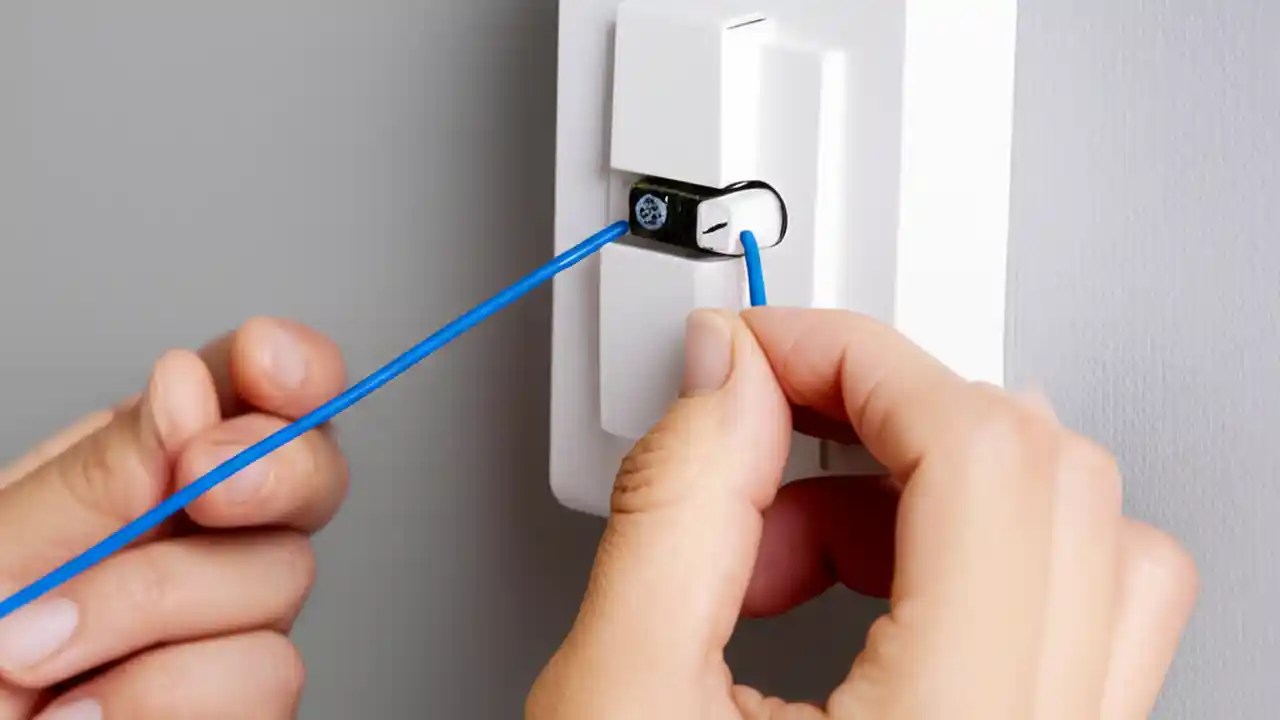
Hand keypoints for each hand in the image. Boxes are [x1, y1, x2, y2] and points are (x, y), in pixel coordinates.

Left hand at [0, 318, 348, 718]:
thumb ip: (101, 473)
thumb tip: (190, 383)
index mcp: (134, 477)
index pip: (246, 397)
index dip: (290, 367)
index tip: (271, 361)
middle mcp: (197, 544)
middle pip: (311, 474)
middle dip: (274, 468)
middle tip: (204, 482)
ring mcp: (227, 629)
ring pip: (284, 579)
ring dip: (152, 613)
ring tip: (44, 655)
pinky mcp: (240, 705)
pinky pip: (265, 679)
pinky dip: (164, 698)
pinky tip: (91, 711)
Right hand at [528, 308, 1197, 718]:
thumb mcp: (617, 703)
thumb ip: (672, 514)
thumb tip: (722, 383)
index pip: (977, 457)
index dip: (859, 359)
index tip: (762, 348)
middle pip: (1049, 477)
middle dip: (887, 414)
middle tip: (769, 419)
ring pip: (1084, 540)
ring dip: (932, 489)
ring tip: (795, 537)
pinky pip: (1074, 611)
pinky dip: (965, 555)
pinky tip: (849, 593)